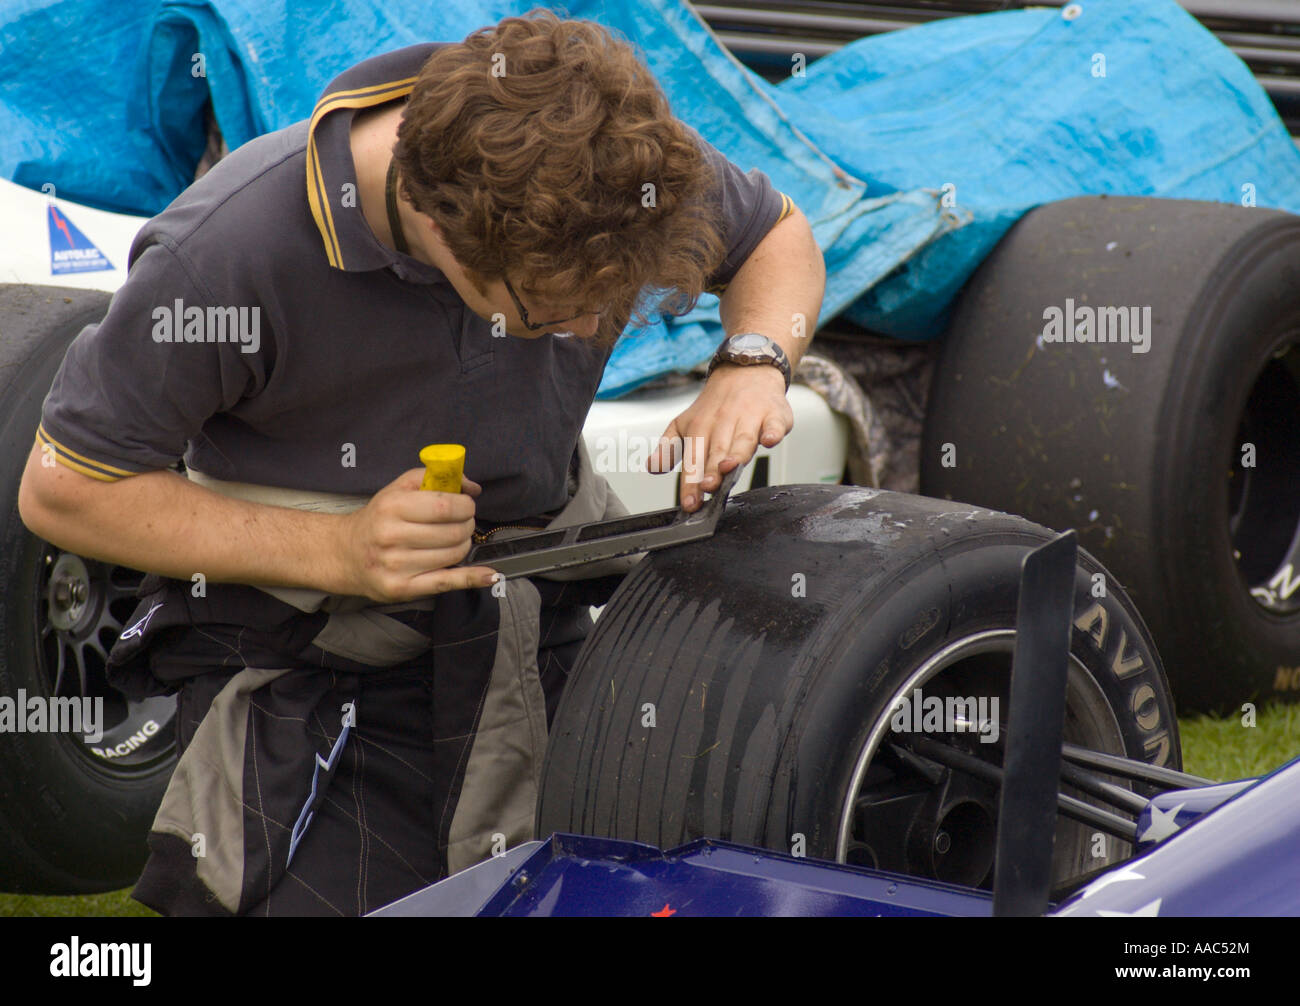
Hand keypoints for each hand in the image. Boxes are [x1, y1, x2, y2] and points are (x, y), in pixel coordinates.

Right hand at [335, 469, 498, 600]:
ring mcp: (396, 565)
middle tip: (463, 523)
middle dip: (467, 525)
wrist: (346, 553)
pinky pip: (447, 582)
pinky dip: (472, 578)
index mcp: (392, 507)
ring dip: (464, 545)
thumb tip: (472, 487)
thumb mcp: (398, 488)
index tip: (467, 505)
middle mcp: (392, 537)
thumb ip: (435, 478)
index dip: (466, 505)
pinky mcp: (402, 588)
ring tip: (454, 539)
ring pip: (453, 554)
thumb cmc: (378, 518)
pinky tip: (488, 574)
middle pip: (453, 532)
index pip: (445, 506)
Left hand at [648, 363, 793, 511]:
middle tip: (707, 487)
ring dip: (736, 453)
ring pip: (743, 439)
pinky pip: (774, 424)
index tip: (689, 504)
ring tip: (729, 467)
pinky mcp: (773, 414)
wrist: (745, 371)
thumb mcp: (685, 425)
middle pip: (717, 451)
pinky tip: (769, 440)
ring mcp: (750, 418)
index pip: (692, 460)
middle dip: (712, 470)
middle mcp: (724, 423)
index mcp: (700, 429)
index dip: (690, 484)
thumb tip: (653, 467)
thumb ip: (669, 449)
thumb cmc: (716, 407)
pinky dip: (773, 432)